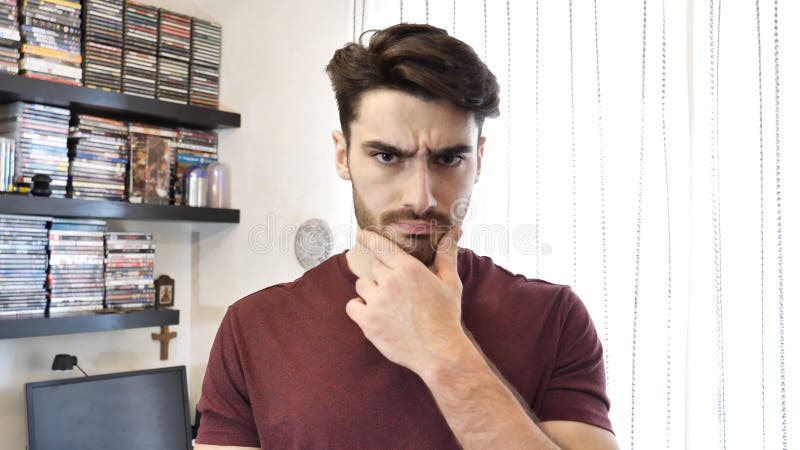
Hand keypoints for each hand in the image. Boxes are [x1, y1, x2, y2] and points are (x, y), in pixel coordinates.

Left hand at [346, 226, 465, 374]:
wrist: (439, 352)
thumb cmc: (446, 316)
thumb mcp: (450, 282)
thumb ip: (446, 254)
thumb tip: (453, 231)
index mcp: (408, 268)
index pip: (381, 246)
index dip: (369, 238)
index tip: (361, 234)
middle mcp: (390, 282)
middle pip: (374, 267)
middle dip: (382, 274)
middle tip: (395, 288)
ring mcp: (377, 302)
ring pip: (362, 285)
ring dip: (370, 291)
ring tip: (386, 303)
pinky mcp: (368, 322)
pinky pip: (352, 305)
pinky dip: (358, 307)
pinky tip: (372, 313)